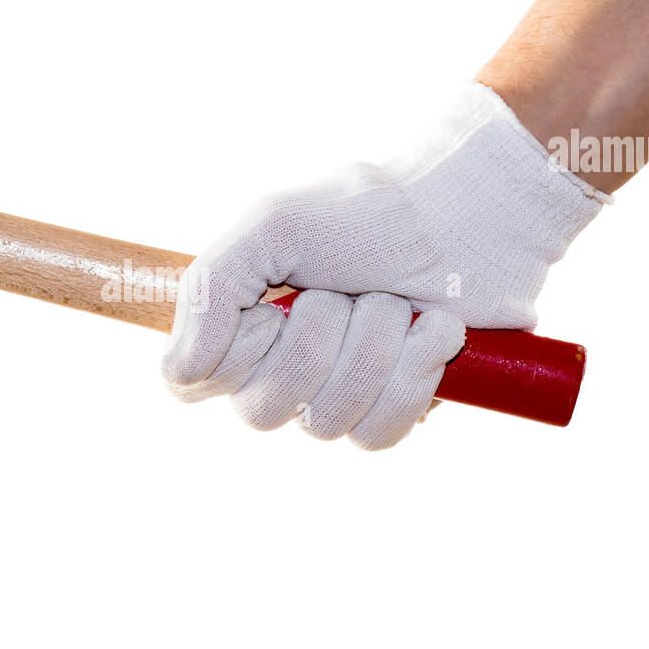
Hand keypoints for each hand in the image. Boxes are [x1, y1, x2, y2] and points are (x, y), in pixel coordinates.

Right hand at [161, 82, 606, 448]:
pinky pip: (378, 434)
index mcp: (237, 327)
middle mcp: (277, 371)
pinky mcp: (390, 412)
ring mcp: (334, 397)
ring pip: (326, 423)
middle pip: (262, 412)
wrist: (466, 216)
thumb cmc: (365, 214)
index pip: (191, 383)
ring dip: (374, 349)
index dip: (235, 351)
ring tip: (397, 301)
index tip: (272, 303)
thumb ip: (210, 289)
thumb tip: (182, 371)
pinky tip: (435, 332)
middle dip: (317, 340)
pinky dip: (412, 375)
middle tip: (345, 291)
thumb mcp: (272, 226)